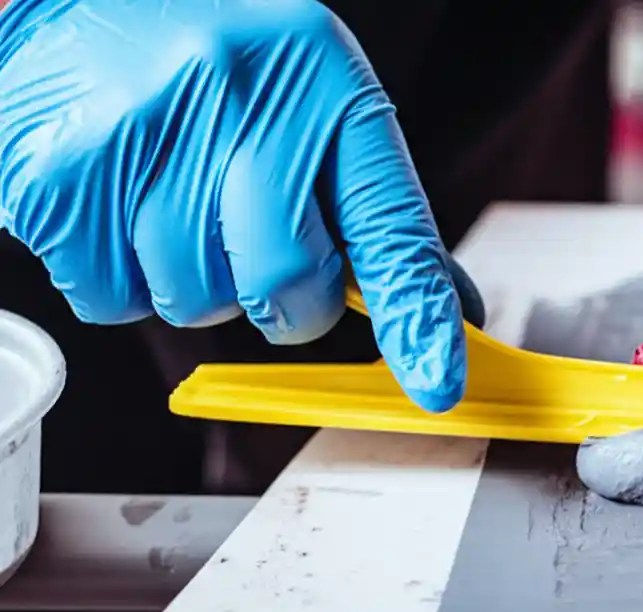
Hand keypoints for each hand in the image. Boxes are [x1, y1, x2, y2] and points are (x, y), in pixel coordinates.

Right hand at [0, 0, 474, 411]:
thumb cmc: (223, 68)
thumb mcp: (317, 106)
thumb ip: (379, 213)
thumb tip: (454, 310)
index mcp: (326, 83)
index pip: (389, 222)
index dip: (416, 312)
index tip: (436, 382)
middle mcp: (240, 95)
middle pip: (285, 283)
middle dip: (283, 302)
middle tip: (257, 252)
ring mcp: (143, 128)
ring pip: (194, 302)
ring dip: (193, 282)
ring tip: (173, 200)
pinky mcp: (58, 173)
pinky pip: (111, 300)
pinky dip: (119, 278)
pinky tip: (119, 205)